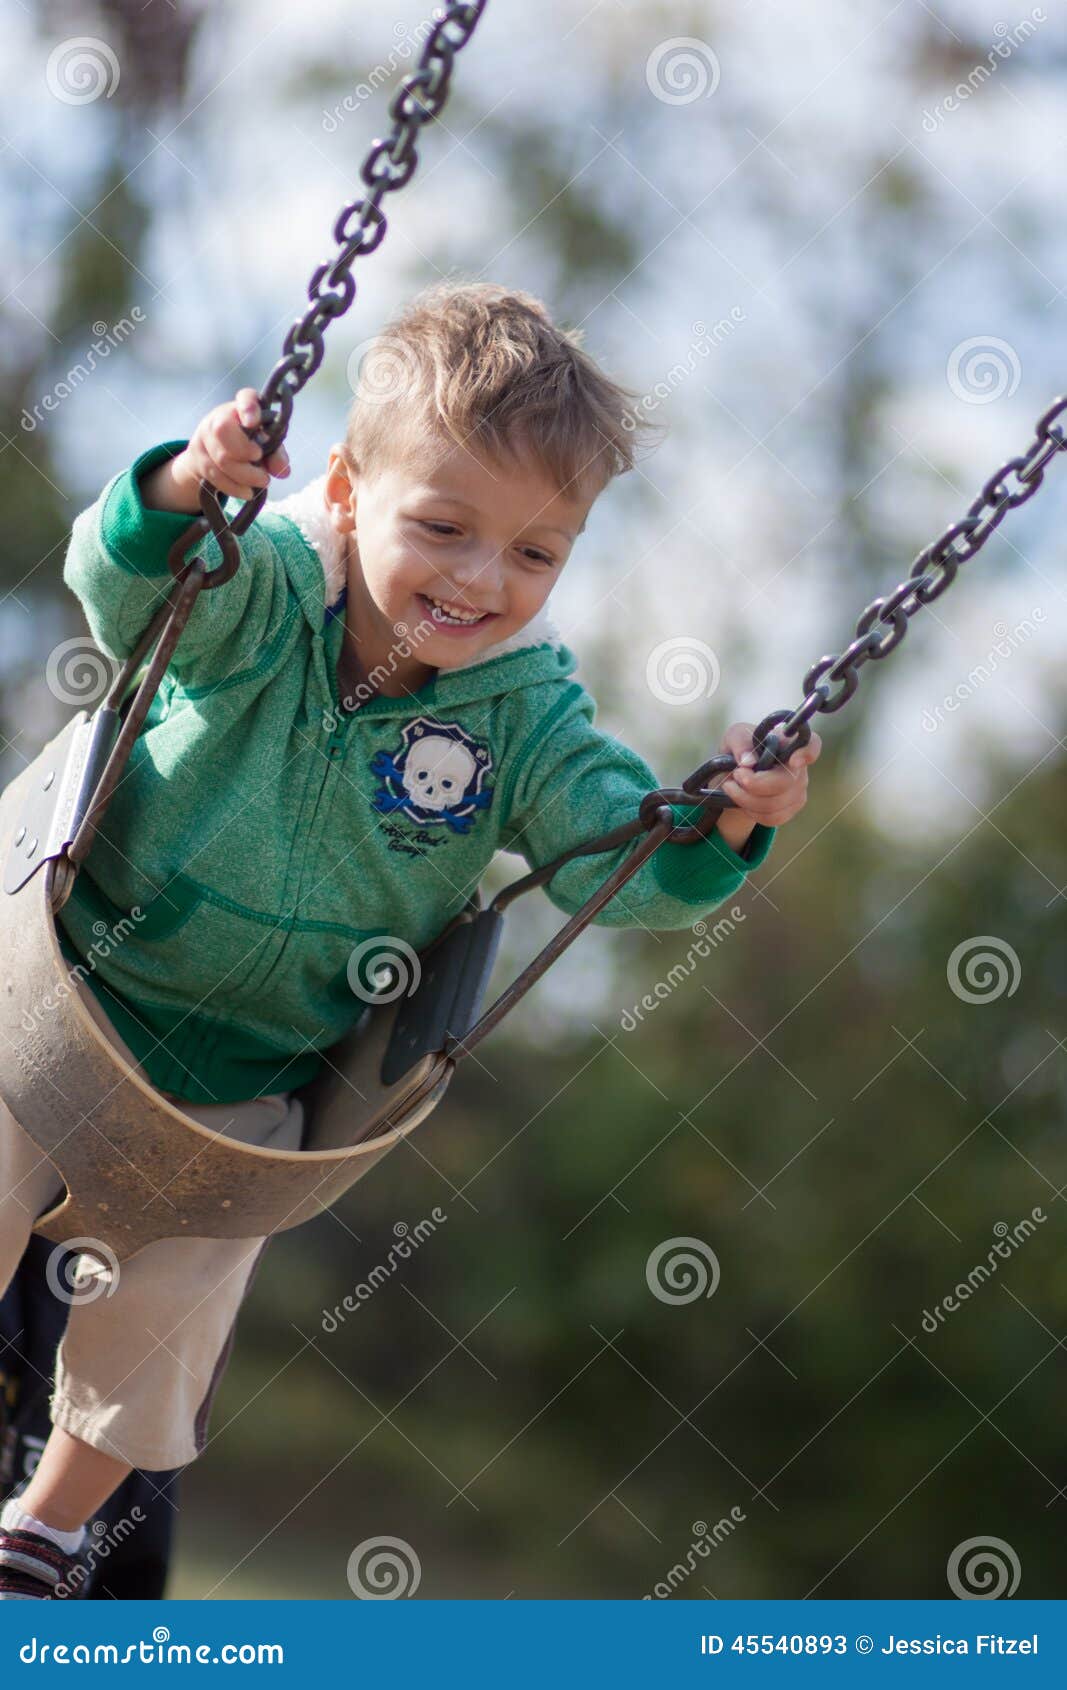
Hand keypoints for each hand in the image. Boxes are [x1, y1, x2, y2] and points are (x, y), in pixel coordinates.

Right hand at [144, 388, 290, 513]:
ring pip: (220, 458)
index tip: (254, 422)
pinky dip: (234, 487)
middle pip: (223, 430)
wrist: (213, 454)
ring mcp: (204, 437)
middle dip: (243, 450)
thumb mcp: (265, 444)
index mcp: (241, 407)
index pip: (245, 398)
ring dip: (244, 475)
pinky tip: (247, 492)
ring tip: (262, 482)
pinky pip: (215, 475)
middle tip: (259, 460)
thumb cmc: (248, 443)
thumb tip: (283, 470)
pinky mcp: (198, 457)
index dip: (249, 408)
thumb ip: (276, 454)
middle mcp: (219, 416)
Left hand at [713, 720, 822, 852]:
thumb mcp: (734, 736)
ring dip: (745, 798)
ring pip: (775, 804)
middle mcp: (799, 767)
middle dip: (755, 783)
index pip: (812, 744)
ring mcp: (798, 789)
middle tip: (736, 775)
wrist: (735, 774)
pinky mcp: (791, 808)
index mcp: (789, 743)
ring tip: (731, 786)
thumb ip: (740, 742)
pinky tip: (742, 799)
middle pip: (786, 782)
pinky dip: (751, 812)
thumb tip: (749, 761)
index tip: (793, 761)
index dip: (808, 753)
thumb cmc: (741, 749)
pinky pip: (772, 818)